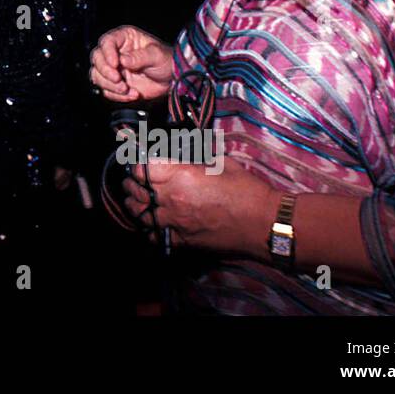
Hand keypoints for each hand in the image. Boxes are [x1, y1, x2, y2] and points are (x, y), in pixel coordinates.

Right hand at [90, 25, 173, 101]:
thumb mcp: (156, 55)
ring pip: (97, 75)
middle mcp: (115, 52)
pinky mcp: (114, 84)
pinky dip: (117, 95)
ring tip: (126, 89)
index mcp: (124, 38)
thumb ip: (140, 57)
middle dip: (105, 71)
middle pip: (97, 58)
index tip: (115, 64)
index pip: (107, 41)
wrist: (172, 80)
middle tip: (118, 79)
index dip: (107, 53)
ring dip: (110, 85)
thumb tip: (123, 59)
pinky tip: (132, 94)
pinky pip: (106, 90)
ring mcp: (114, 68)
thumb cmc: (166, 61)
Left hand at [122, 160, 275, 254]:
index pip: (142, 169)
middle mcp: (172, 198)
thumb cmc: (247, 190)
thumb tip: (186, 153)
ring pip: (139, 214)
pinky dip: (147, 226)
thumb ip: (198, 157)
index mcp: (180, 175)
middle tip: (131, 180)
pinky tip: (149, 221)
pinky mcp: (182, 240)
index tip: (138, 162)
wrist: (264, 223)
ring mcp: (175, 221)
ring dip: (134, 205)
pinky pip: (153, 234)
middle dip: (131, 184)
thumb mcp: (221, 162)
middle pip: (137, 191)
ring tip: (134, 199)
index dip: (137, 164)